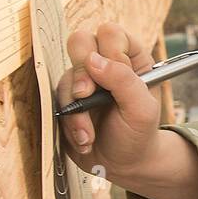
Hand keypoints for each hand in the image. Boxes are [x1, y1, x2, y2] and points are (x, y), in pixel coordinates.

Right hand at [57, 23, 160, 179]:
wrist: (123, 165)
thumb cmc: (139, 134)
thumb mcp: (142, 110)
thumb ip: (124, 81)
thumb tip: (94, 60)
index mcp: (131, 59)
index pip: (111, 34)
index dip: (109, 53)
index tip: (114, 79)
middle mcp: (105, 64)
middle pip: (80, 42)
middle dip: (81, 71)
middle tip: (87, 96)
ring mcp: (83, 80)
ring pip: (65, 75)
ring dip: (76, 108)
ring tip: (90, 134)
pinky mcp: (66, 99)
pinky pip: (55, 100)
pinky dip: (68, 122)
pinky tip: (84, 138)